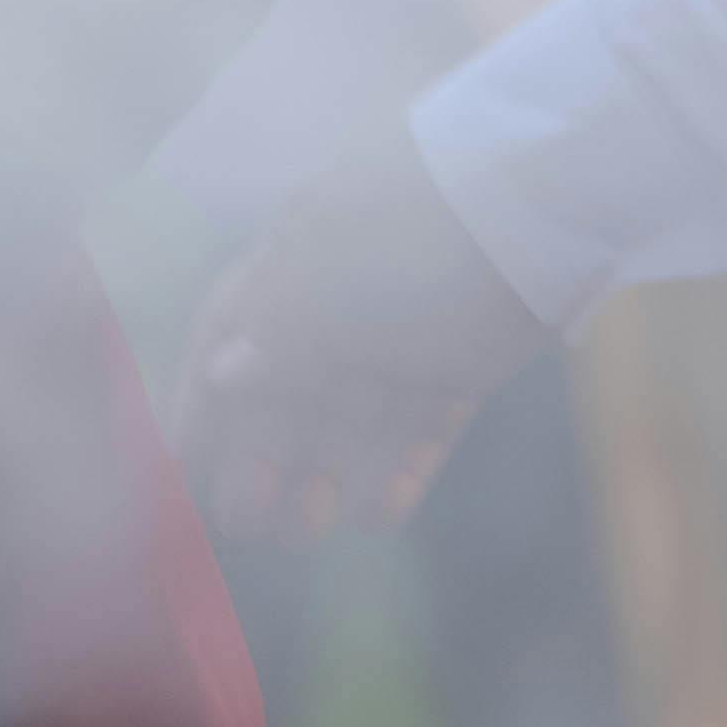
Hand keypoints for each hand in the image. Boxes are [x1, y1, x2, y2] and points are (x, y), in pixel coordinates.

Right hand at [176, 129, 550, 542]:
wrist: (545, 197)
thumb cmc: (419, 235)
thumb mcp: (332, 283)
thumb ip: (276, 332)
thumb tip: (222, 372)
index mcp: (294, 258)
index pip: (229, 334)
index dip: (202, 404)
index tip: (180, 470)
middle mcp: (344, 295)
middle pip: (291, 388)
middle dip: (262, 456)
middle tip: (248, 525)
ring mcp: (408, 329)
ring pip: (353, 416)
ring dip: (325, 475)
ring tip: (308, 530)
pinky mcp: (468, 358)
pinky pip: (422, 422)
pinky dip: (400, 468)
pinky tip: (380, 514)